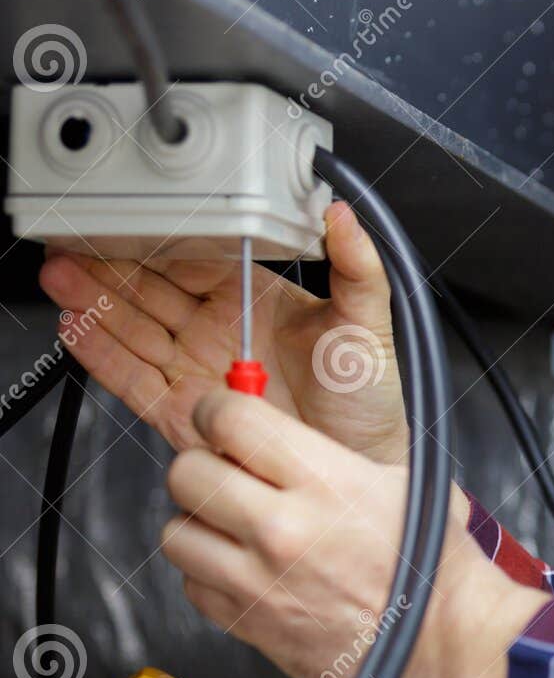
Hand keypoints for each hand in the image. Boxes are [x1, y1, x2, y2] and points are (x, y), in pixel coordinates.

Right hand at [37, 202, 409, 463]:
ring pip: (135, 329)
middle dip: (112, 265)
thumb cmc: (365, 397)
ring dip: (97, 302)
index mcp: (254, 300)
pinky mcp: (183, 412)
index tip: (130, 219)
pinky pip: (134, 380)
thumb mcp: (367, 324)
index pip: (196, 259)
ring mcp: (197, 369)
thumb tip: (342, 215)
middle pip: (153, 289)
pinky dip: (103, 355)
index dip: (161, 239)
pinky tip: (77, 328)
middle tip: (76, 240)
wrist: (360, 463)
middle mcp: (218, 331)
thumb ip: (357, 267)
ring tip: (62, 276)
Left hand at [160, 389, 547, 677]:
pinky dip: (211, 576)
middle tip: (229, 472)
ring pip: (177, 533)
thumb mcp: (404, 485)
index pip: (228, 419)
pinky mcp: (252, 627)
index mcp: (325, 483)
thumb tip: (286, 438)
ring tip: (235, 527)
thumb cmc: (439, 573)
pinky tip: (247, 572)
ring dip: (201, 524)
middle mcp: (282, 530)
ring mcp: (260, 583)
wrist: (448, 648)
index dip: (218, 411)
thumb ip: (334, 457)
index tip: (224, 418)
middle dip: (205, 466)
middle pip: (187, 473)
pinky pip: (194, 588)